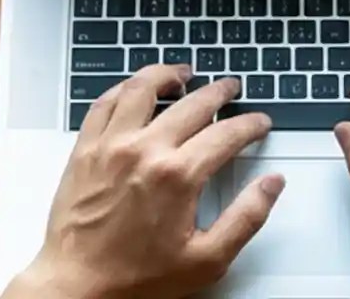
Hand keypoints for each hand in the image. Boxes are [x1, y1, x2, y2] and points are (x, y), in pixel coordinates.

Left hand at [3, 65, 283, 298]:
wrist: (77, 287)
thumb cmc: (135, 279)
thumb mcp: (207, 260)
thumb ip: (246, 218)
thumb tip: (271, 185)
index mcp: (178, 176)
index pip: (227, 134)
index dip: (250, 124)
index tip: (259, 123)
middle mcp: (144, 151)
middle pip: (192, 103)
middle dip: (219, 92)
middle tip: (231, 88)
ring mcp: (111, 146)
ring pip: (143, 88)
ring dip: (168, 74)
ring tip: (183, 72)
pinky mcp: (85, 150)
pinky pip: (105, 103)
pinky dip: (124, 88)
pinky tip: (135, 87)